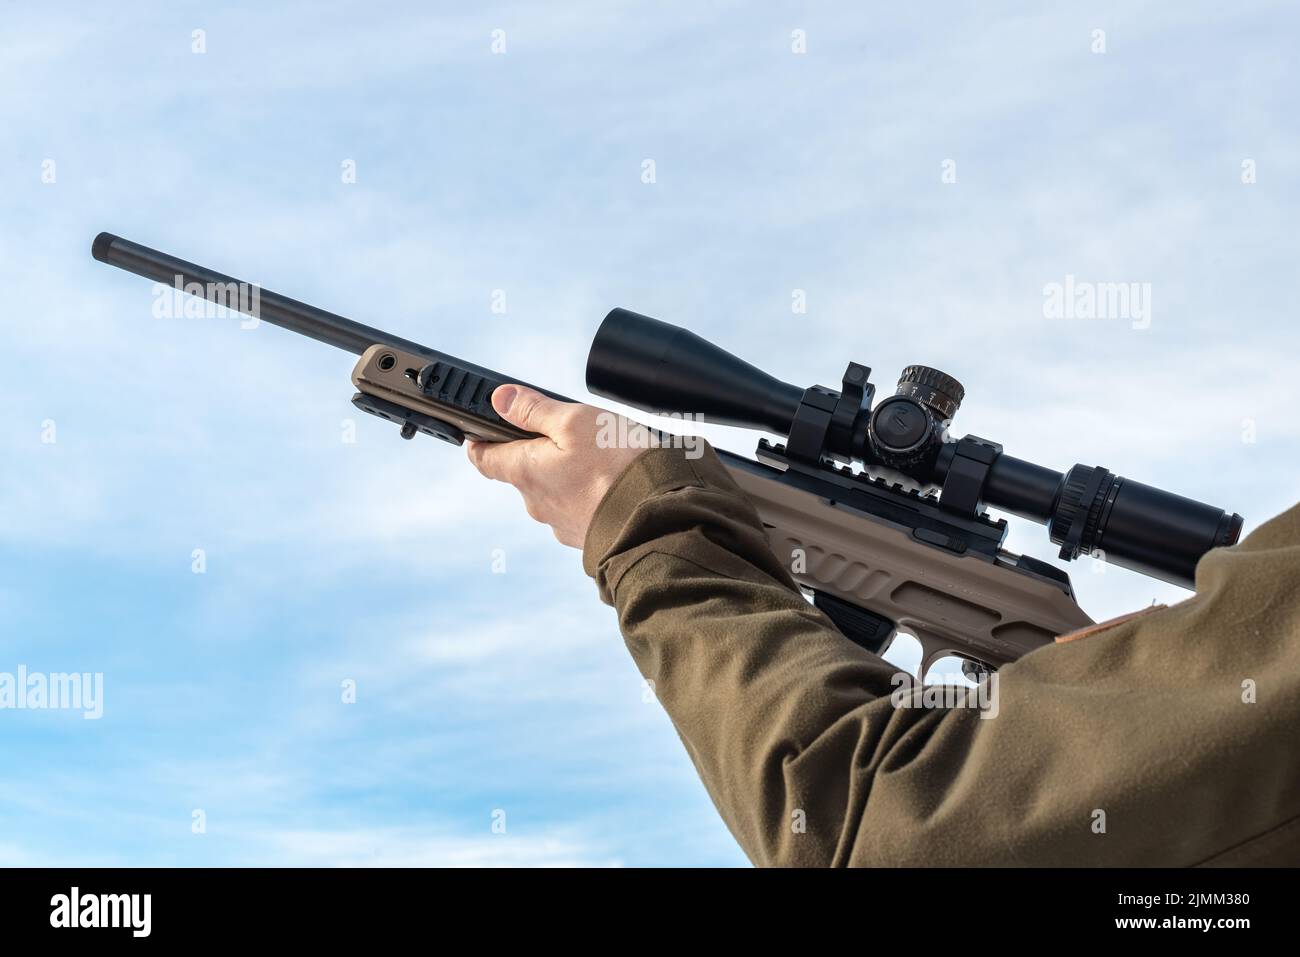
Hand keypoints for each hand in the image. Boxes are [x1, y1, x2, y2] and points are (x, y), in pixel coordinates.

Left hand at [465, 384, 650, 547]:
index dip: (479, 441)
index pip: (484, 458)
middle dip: (538, 453)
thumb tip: (500, 399)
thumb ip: (534, 409)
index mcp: (526, 471)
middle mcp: (536, 502)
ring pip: (553, 491)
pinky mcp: (586, 536)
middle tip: (567, 435)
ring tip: (600, 460)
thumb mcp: (574, 421)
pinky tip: (612, 484)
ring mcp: (561, 523)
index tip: (480, 431)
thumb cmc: (616, 468)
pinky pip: (579, 509)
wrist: (657, 521)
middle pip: (523, 472)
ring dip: (567, 475)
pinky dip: (588, 495)